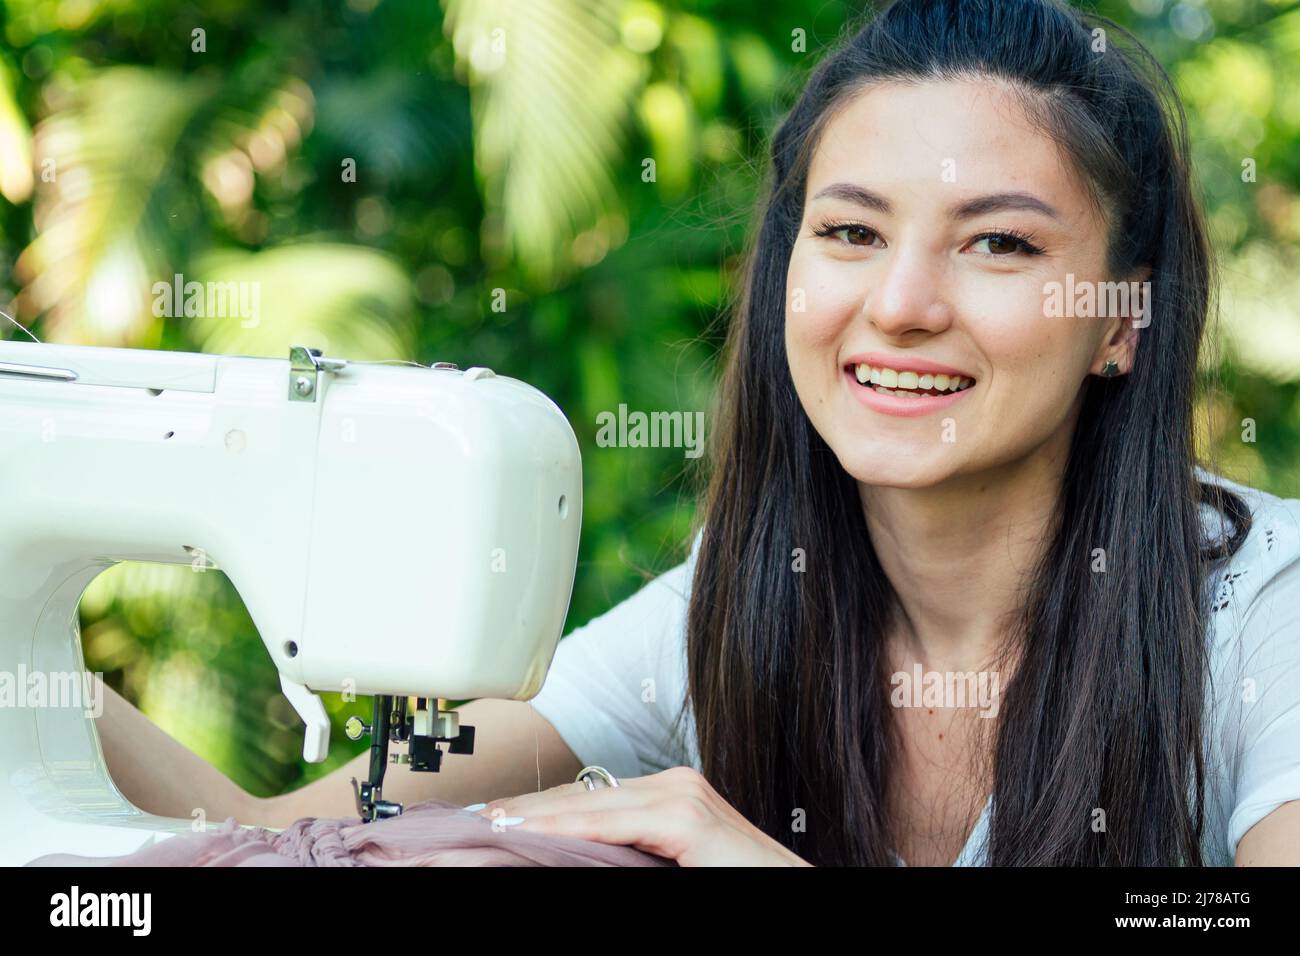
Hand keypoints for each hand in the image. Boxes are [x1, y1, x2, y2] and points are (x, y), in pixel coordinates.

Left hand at [472, 766, 811, 865]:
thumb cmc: (734, 883)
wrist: (791, 890)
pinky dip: (568, 826)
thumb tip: (572, 857)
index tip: (491, 820)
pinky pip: (613, 822)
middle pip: (582, 797)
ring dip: (535, 816)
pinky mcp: (688, 816)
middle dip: (526, 810)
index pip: (589, 802)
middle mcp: (675, 785)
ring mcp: (683, 794)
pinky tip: (530, 831)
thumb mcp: (667, 868)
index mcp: (670, 798)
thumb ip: (627, 857)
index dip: (538, 811)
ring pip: (590, 804)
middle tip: (474, 819)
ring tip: (487, 824)